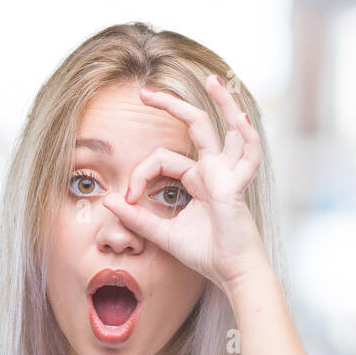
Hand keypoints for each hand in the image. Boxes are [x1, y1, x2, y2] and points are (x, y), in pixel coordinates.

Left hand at [100, 74, 269, 294]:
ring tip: (212, 80)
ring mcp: (227, 175)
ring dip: (224, 102)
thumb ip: (137, 217)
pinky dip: (247, 136)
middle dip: (171, 106)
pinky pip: (247, 155)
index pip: (162, 160)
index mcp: (197, 179)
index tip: (128, 198)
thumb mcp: (162, 234)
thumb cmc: (205, 254)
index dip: (140, 173)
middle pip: (195, 126)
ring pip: (227, 128)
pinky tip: (241, 118)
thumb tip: (108, 200)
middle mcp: (213, 171)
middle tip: (144, 92)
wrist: (230, 274)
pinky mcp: (236, 186)